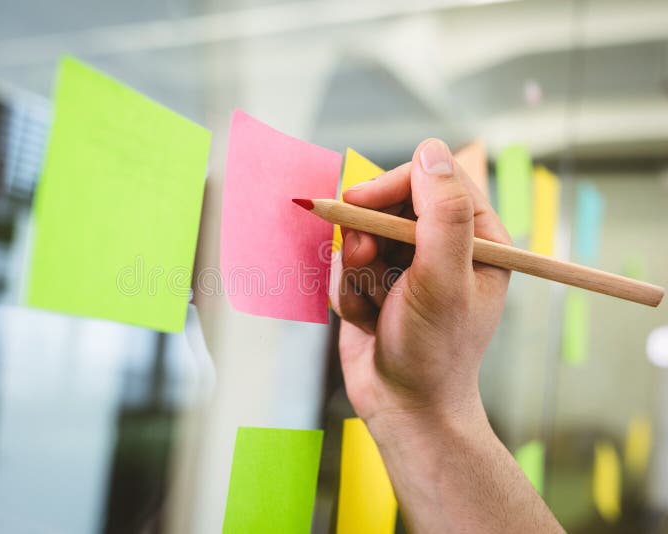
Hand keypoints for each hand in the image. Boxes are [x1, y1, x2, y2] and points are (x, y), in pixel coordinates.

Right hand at [335, 138, 511, 425]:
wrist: (403, 406)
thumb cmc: (434, 350)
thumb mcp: (443, 279)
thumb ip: (441, 214)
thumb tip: (430, 151)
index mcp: (477, 236)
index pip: (433, 178)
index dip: (392, 185)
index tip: (359, 204)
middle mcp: (443, 245)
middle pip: (391, 201)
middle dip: (369, 234)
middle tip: (364, 258)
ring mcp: (408, 263)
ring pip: (362, 234)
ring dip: (358, 270)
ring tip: (375, 306)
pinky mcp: (377, 282)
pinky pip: (347, 264)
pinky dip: (349, 291)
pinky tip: (368, 320)